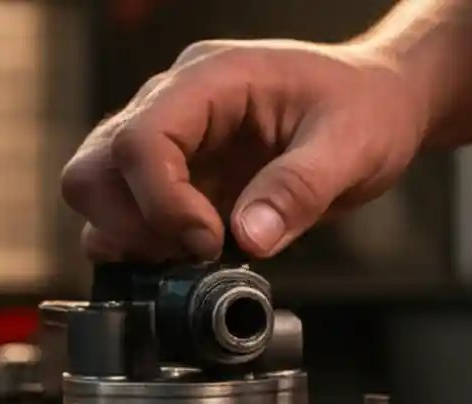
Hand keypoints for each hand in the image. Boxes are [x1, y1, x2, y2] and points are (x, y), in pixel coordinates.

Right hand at [60, 39, 426, 261]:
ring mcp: (167, 140)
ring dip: (132, 238)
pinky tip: (194, 255)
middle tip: (194, 251)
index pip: (140, 138)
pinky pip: (125, 214)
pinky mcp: (172, 176)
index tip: (209, 241)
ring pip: (96, 191)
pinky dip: (144, 246)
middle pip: (94, 167)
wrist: (377, 104)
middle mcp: (172, 102)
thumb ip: (300, 189)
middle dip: (131, 225)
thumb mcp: (353, 146)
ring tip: (196, 255)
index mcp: (211, 79)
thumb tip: (250, 237)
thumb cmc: (366, 109)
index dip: (162, 203)